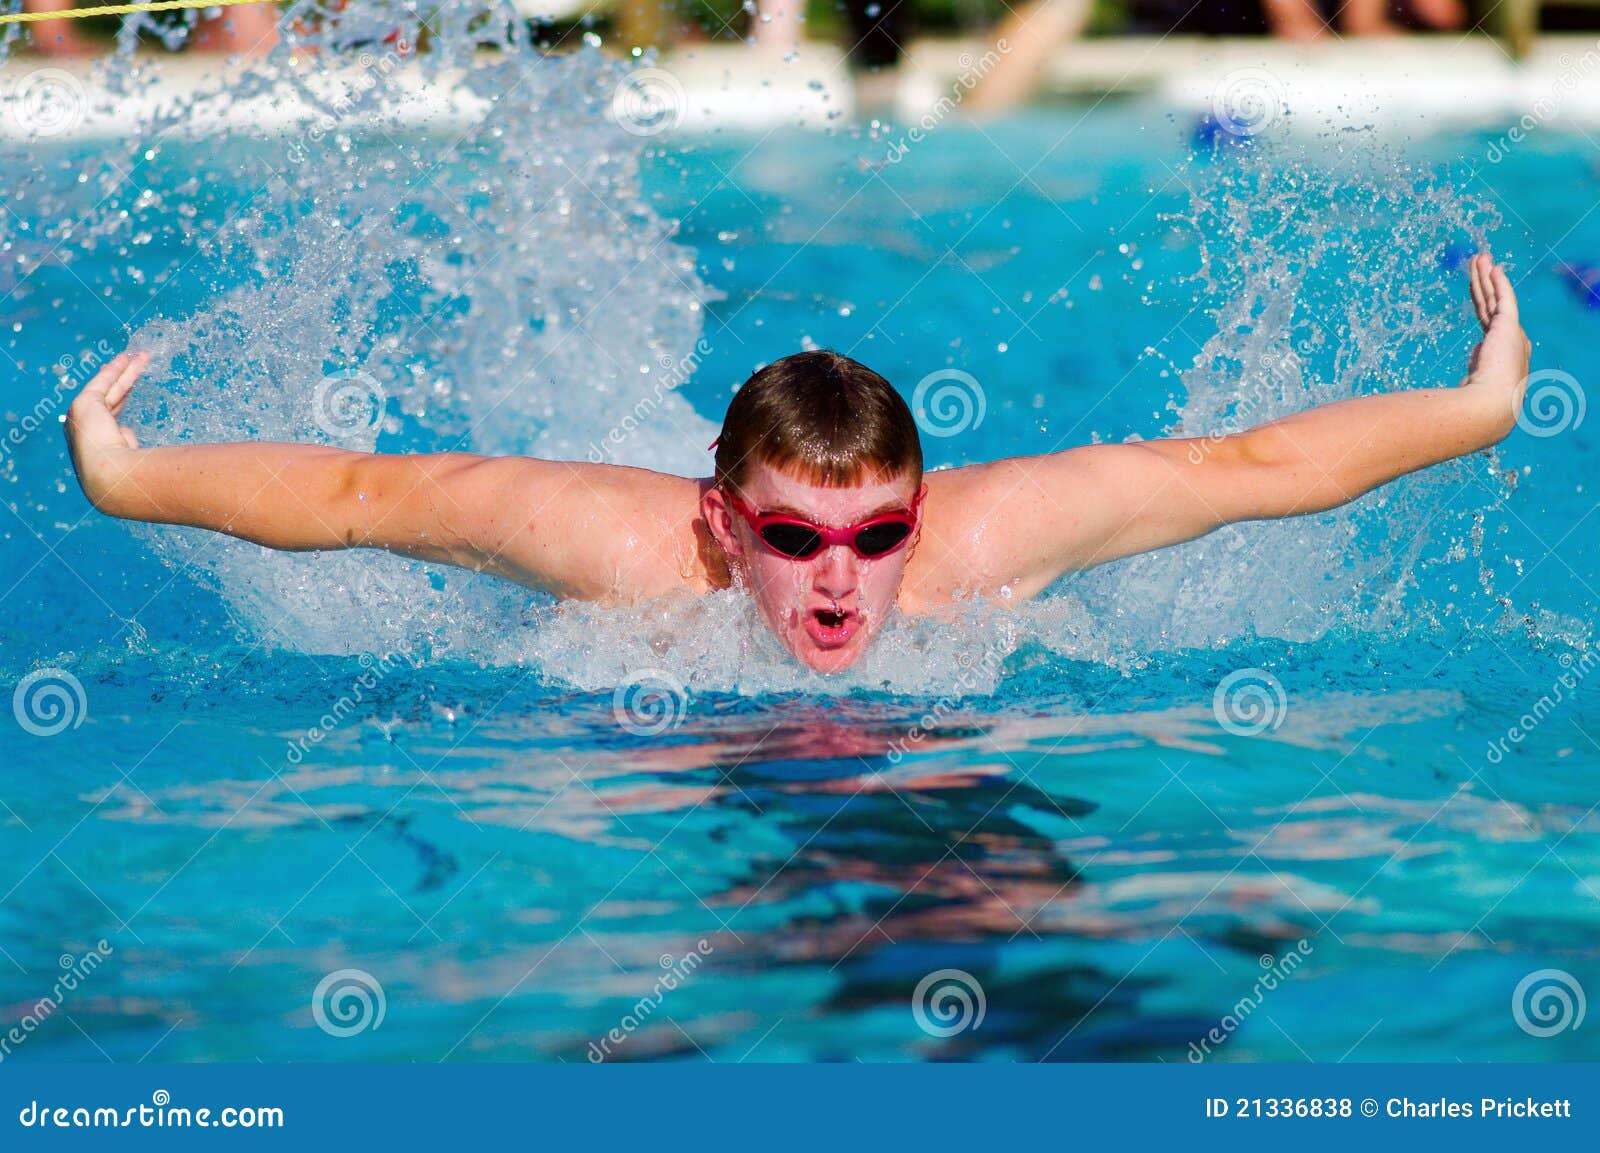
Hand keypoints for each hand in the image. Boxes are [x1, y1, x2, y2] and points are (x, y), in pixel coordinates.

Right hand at [64, 349, 148, 511]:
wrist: (111, 476)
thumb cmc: (128, 475)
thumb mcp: (133, 458)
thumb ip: (129, 443)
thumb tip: (128, 432)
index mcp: (97, 442)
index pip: (110, 415)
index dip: (119, 399)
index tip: (127, 388)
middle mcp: (85, 428)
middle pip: (109, 397)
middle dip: (121, 380)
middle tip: (130, 365)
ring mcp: (82, 415)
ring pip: (110, 386)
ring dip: (125, 370)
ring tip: (139, 356)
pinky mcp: (85, 404)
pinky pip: (105, 381)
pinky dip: (117, 369)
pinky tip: (127, 358)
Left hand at [1463, 251, 1531, 434]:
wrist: (1489, 407)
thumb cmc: (1472, 406)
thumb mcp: (1464, 388)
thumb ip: (1462, 380)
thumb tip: (1451, 385)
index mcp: (1499, 353)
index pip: (1488, 319)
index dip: (1483, 300)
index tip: (1478, 286)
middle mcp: (1510, 341)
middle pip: (1492, 304)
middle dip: (1485, 282)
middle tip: (1480, 261)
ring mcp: (1511, 334)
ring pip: (1495, 298)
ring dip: (1487, 276)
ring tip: (1481, 257)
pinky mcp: (1510, 328)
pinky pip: (1504, 299)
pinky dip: (1499, 283)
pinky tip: (1494, 268)